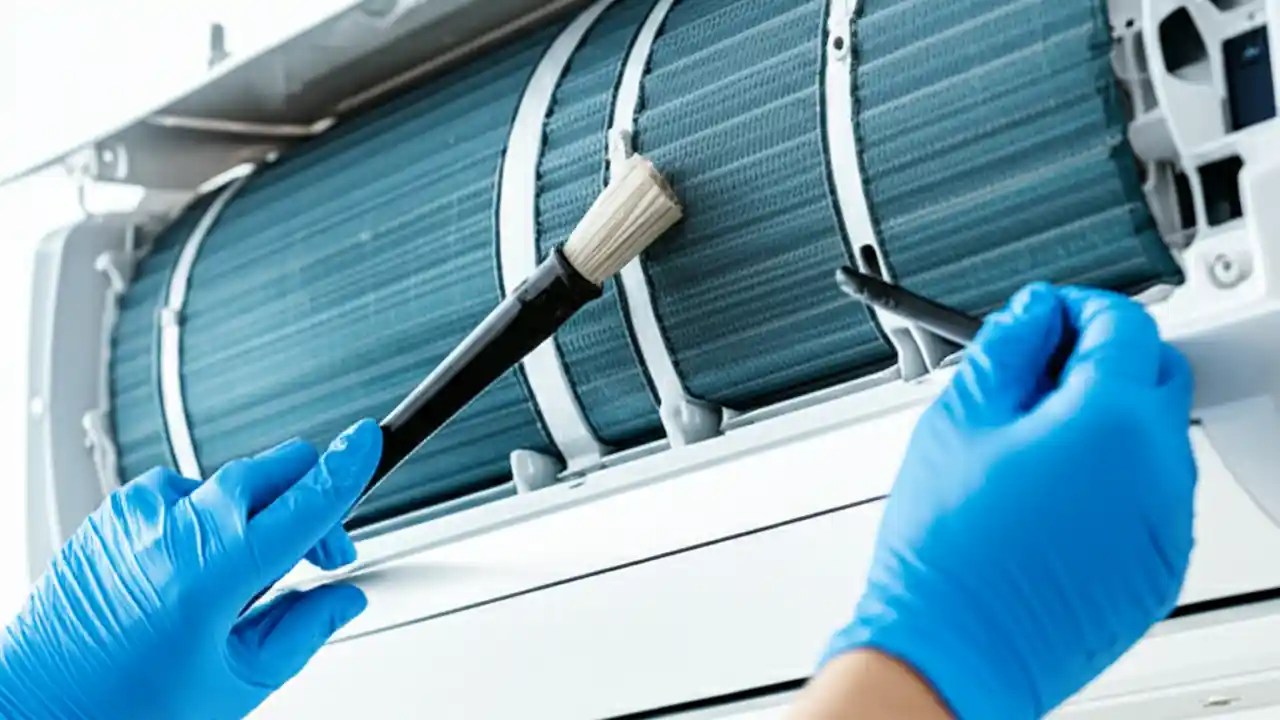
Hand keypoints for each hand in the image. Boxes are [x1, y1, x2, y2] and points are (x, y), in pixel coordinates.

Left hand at [0, 418, 382, 719]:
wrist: (34, 710)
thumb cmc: (119, 711)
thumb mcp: (238, 682)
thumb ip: (304, 629)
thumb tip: (341, 600)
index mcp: (211, 572)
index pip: (302, 502)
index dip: (346, 468)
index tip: (367, 443)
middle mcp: (172, 528)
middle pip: (272, 472)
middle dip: (309, 503)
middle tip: (321, 557)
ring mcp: (136, 513)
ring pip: (229, 482)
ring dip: (256, 514)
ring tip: (246, 578)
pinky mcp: (113, 512)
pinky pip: (181, 492)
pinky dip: (205, 518)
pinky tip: (199, 566)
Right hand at [822, 284, 1195, 718]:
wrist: (953, 648)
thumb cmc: (949, 550)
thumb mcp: (959, 419)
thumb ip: (1006, 348)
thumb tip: (1031, 313)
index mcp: (1110, 419)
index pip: (1124, 324)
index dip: (1078, 307)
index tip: (1046, 315)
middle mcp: (1157, 467)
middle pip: (1156, 373)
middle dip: (1103, 357)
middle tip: (1039, 372)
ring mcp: (1167, 522)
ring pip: (1155, 437)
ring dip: (1108, 419)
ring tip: (1032, 444)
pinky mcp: (1160, 566)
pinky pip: (1151, 496)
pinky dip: (1114, 478)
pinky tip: (1050, 496)